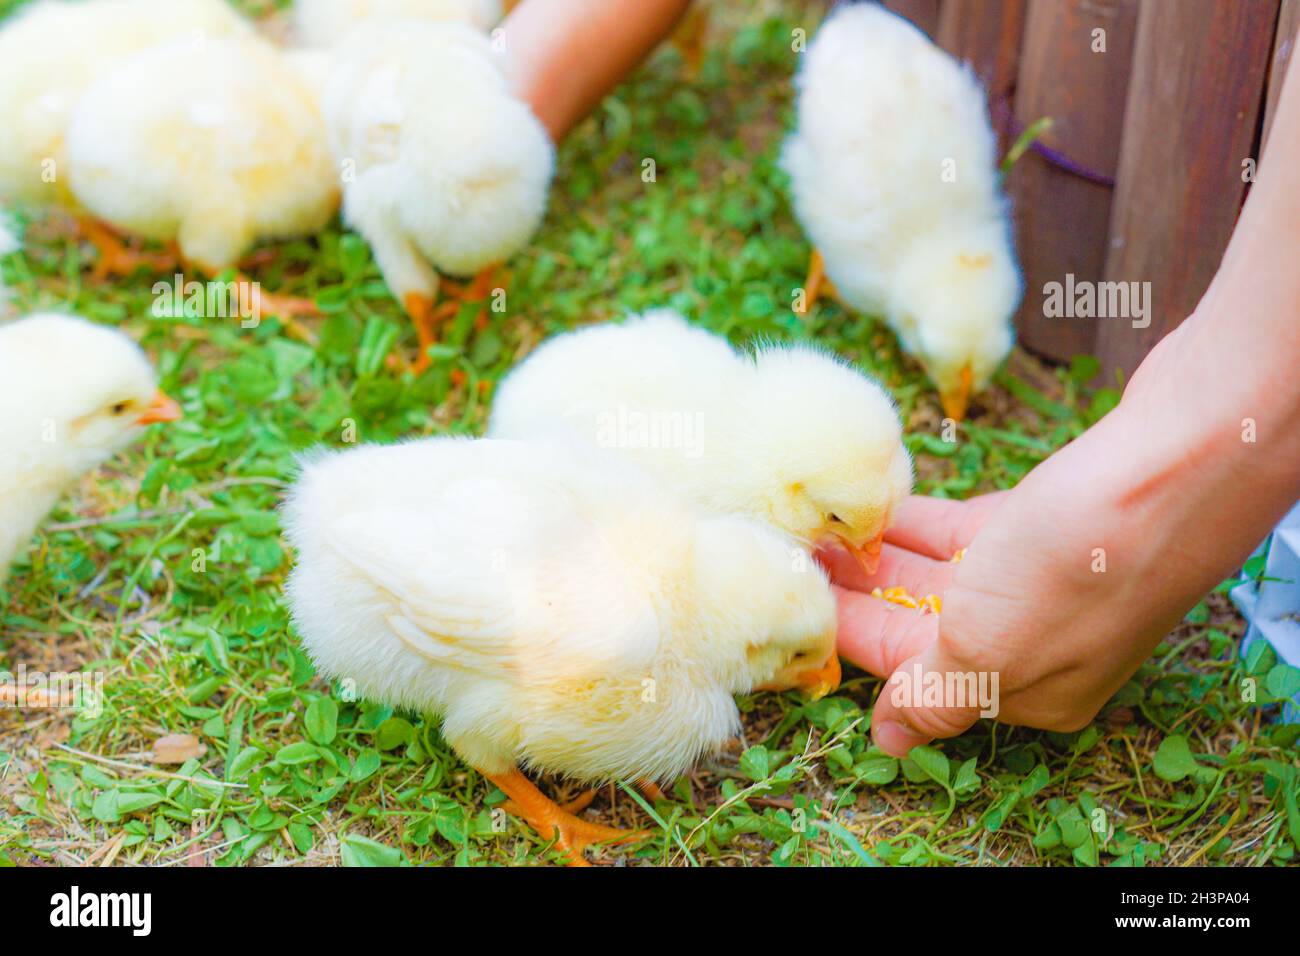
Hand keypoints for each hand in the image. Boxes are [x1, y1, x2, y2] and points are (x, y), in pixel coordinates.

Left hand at [829, 331, 1266, 756]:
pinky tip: (876, 501)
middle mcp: (1030, 639)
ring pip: (937, 573)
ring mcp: (1038, 576)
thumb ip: (934, 695)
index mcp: (1022, 687)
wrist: (1175, 463)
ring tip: (816, 523)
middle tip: (792, 553)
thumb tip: (891, 741)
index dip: (848, 636)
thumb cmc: (1078, 564)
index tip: (793, 602)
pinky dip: (918, 520)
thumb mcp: (992, 652)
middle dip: (857, 592)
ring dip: (878, 552)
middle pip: (919, 623)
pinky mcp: (1043, 520)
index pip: (909, 671)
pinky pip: (961, 530)